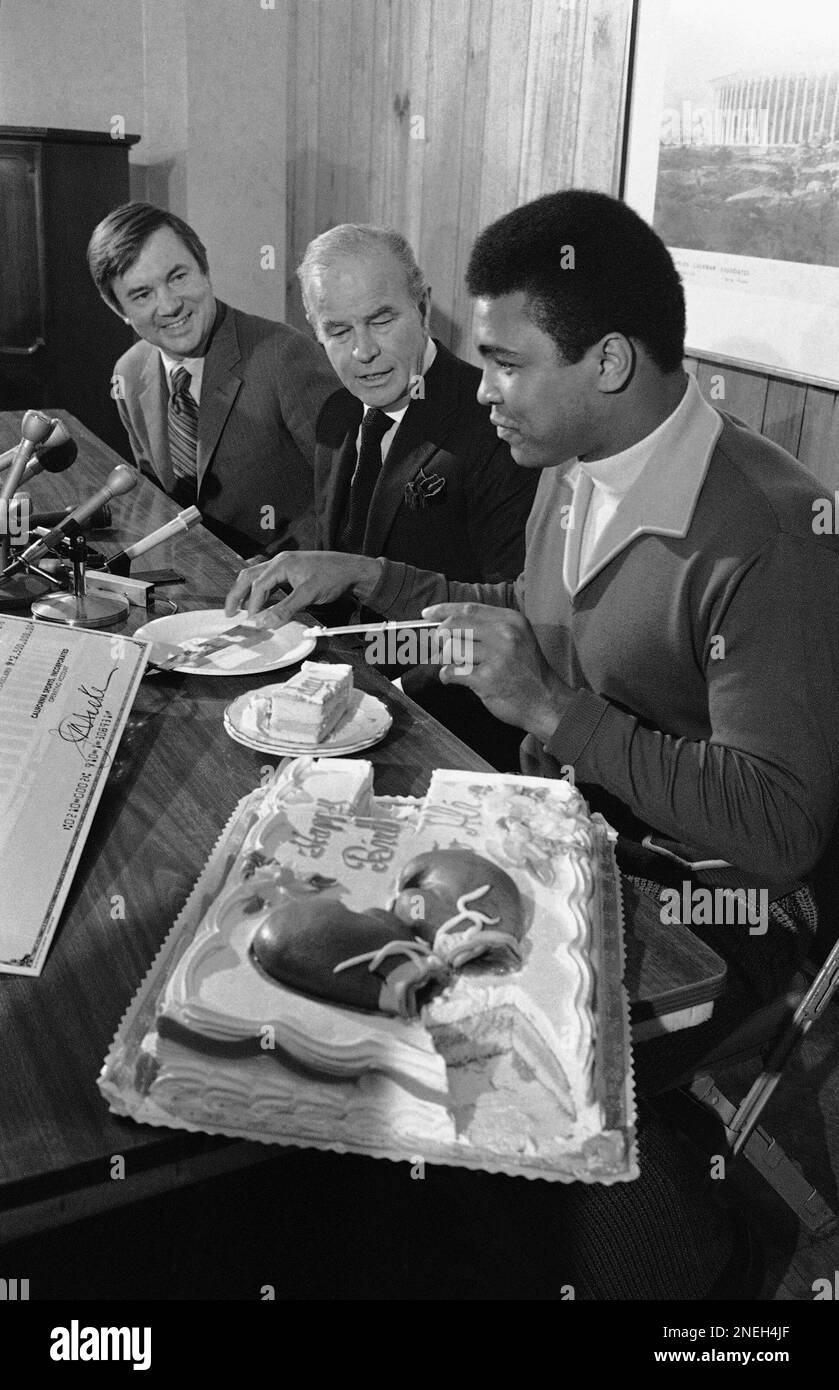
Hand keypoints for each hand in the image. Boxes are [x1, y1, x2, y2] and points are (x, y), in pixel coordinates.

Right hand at [224, 550, 382, 619]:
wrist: (353, 570)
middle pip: (250, 576)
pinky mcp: (292, 570)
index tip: (250, 621)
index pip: (258, 585)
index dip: (252, 605)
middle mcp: (280, 561)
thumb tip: (263, 622)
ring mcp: (285, 564)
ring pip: (258, 576)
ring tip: (240, 608)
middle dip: (237, 594)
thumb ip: (284, 609)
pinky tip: (261, 601)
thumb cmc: (333, 577)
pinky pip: (269, 579)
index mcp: (281, 563)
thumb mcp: (308, 595)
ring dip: (247, 591)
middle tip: (229, 612)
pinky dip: (260, 590)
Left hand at [422, 602, 572, 739]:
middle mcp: (504, 634)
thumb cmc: (528, 672)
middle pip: (454, 625)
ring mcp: (496, 656)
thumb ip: (488, 629)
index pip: (468, 609)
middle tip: (439, 647)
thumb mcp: (518, 639)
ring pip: (451, 648)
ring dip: (446, 659)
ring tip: (455, 666)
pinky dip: (447, 676)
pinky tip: (454, 680)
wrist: (547, 701)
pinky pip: (452, 671)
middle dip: (440, 637)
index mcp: (511, 620)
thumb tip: (448, 626)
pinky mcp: (487, 679)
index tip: (427, 614)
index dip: (443, 610)